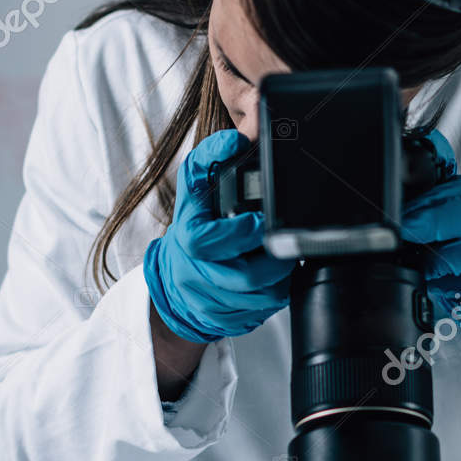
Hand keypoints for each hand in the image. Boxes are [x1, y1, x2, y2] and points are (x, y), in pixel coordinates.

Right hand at [143, 130, 291, 343]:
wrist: (175, 282)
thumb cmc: (192, 227)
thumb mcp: (193, 187)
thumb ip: (210, 158)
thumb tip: (234, 139)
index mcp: (187, 239)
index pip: (205, 241)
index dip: (237, 233)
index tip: (258, 221)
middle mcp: (195, 274)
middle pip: (241, 277)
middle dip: (272, 261)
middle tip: (284, 244)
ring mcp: (211, 302)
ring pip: (259, 298)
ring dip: (279, 279)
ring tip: (284, 258)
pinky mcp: (229, 321)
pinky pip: (263, 312)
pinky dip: (276, 294)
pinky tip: (276, 279)